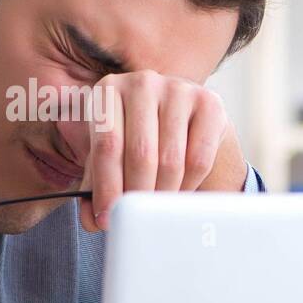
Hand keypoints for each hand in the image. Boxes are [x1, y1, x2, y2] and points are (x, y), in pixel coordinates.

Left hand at [75, 70, 246, 232]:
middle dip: (137, 195)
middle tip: (135, 220)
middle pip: (141, 153)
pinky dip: (188, 185)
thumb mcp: (108, 155)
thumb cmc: (132, 137)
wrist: (176, 117)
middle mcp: (142, 82)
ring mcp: (178, 88)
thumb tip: (93, 220)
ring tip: (155, 210)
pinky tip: (178, 192)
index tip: (106, 219)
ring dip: (162, 194)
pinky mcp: (209, 102)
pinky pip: (199, 159)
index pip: (107, 145)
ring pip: (172, 159)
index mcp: (108, 90)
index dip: (106, 187)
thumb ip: (95, 186)